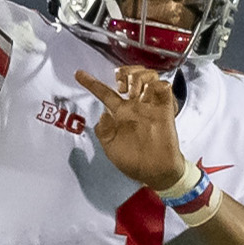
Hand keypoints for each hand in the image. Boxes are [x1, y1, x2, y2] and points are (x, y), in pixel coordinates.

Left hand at [75, 67, 184, 190]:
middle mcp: (135, 106)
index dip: (91, 82)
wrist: (155, 172)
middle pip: (130, 75)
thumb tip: (104, 114)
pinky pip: (164, 87)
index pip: (104, 93)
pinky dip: (157, 85)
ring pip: (148, 76)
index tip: (78, 74)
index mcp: (120, 113)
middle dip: (124, 72)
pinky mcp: (165, 110)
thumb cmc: (133, 161)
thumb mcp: (110, 146)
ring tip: (134, 91)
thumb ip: (103, 130)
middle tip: (121, 86)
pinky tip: (150, 94)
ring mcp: (150, 107)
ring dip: (139, 77)